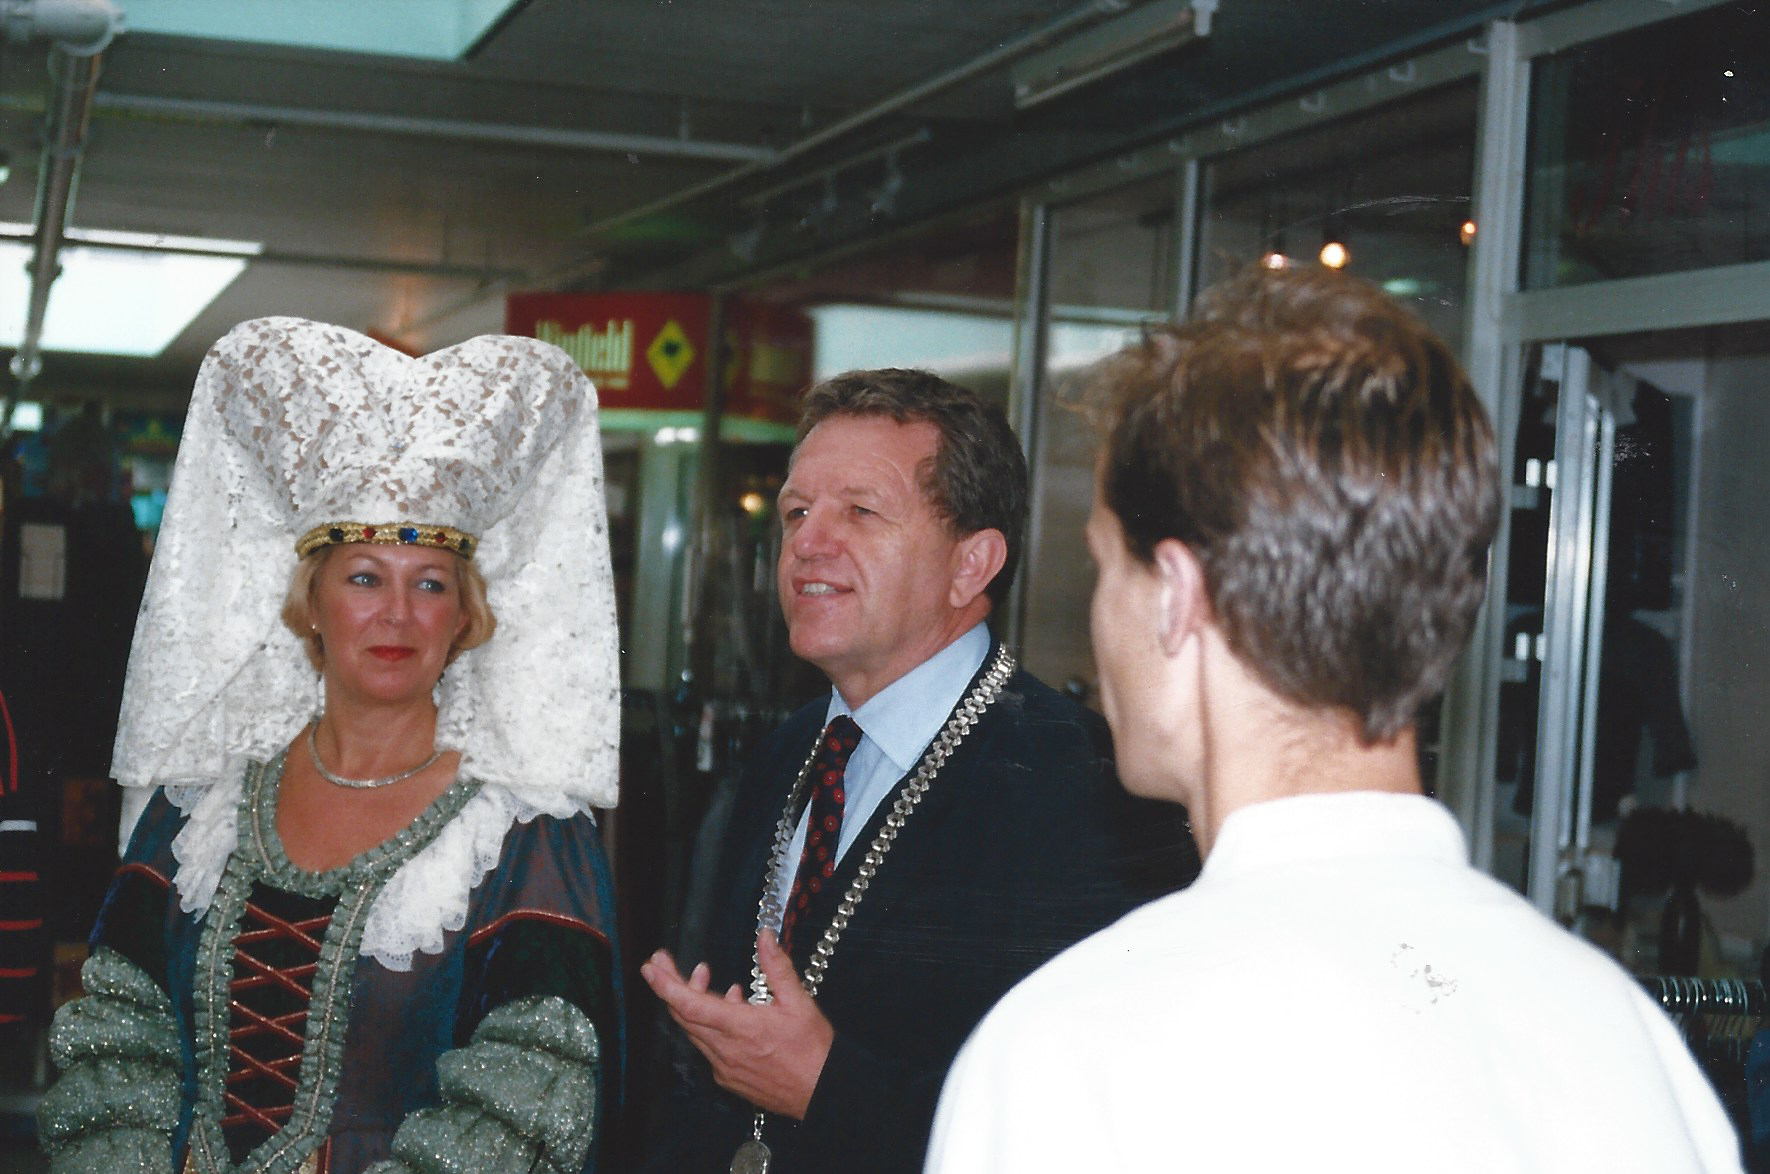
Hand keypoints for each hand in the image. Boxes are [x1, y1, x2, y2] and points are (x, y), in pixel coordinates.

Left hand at [640, 930, 833, 1119]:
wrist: (823, 1093)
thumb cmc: (813, 1049)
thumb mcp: (799, 1002)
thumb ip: (777, 967)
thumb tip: (765, 936)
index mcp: (740, 1028)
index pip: (690, 1005)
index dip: (666, 985)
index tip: (650, 968)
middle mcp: (725, 1050)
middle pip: (684, 1016)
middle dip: (670, 986)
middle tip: (662, 963)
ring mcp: (724, 1067)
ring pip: (695, 1031)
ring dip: (692, 1003)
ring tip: (703, 977)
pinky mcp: (729, 1078)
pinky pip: (708, 1047)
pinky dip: (709, 1024)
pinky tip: (729, 1008)